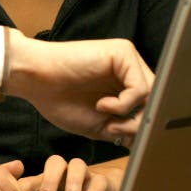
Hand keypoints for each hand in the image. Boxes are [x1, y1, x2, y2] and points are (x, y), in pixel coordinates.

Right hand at [5, 32, 153, 143]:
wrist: (34, 80)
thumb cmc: (58, 99)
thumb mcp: (99, 124)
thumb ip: (125, 129)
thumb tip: (150, 137)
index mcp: (122, 82)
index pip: (150, 105)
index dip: (140, 126)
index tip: (120, 137)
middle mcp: (127, 68)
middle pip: (156, 100)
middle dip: (138, 123)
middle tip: (113, 130)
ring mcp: (126, 58)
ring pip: (153, 95)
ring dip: (130, 115)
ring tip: (105, 116)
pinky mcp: (122, 53)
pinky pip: (141, 88)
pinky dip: (124, 105)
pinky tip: (102, 105)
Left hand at [18, 155, 125, 190]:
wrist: (102, 188)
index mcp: (50, 176)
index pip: (35, 176)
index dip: (26, 187)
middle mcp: (66, 170)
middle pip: (55, 163)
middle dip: (49, 181)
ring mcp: (85, 174)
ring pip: (78, 166)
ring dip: (72, 183)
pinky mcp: (103, 181)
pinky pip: (99, 180)